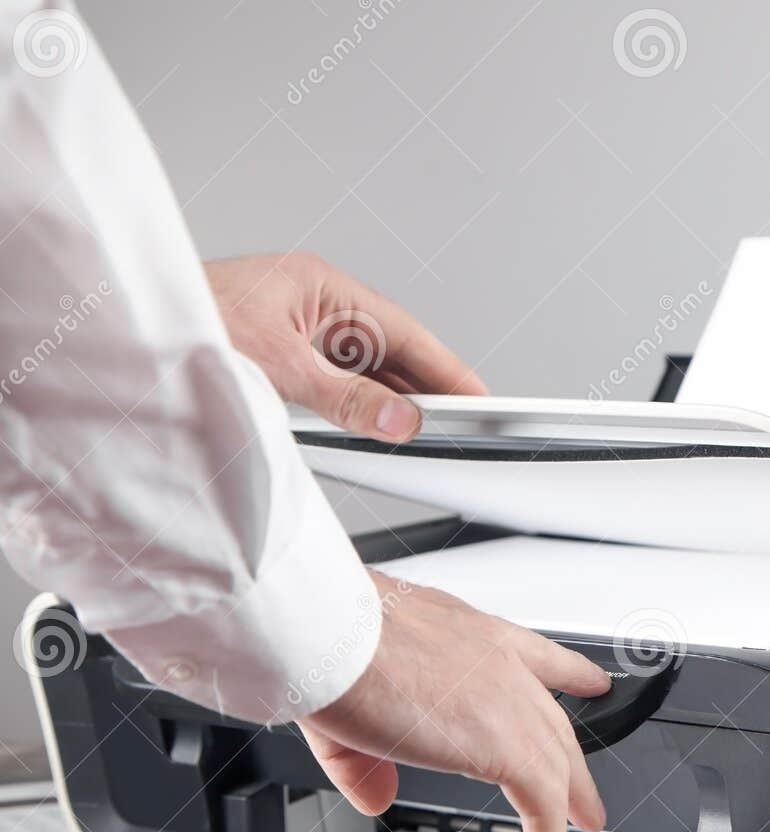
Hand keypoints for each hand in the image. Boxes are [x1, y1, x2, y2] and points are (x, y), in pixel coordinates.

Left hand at [205, 252, 488, 441]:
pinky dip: (355, 405)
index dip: (447, 368)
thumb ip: (348, 399)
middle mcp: (311, 303)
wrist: (113, 330)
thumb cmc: (181, 324)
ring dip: (387, 400)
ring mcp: (294, 329)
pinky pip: (333, 382)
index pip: (404, 332)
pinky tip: (372, 425)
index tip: (480, 398)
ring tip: (422, 431)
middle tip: (465, 424)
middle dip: (424, 388)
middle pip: (389, 351)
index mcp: (321, 286)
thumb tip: (402, 419)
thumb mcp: (278, 368)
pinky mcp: (276, 355)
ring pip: (361, 370)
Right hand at [298, 571, 612, 831]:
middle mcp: (499, 661)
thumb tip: (378, 796)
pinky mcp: (508, 742)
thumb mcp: (350, 699)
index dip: (569, 674)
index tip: (591, 682)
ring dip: (569, 801)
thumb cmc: (331, 643)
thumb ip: (367, 759)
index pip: (536, 655)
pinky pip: (542, 801)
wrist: (330, 633)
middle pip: (553, 719)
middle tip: (584, 790)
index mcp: (468, 636)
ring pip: (556, 759)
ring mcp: (510, 699)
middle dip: (573, 758)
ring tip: (579, 829)